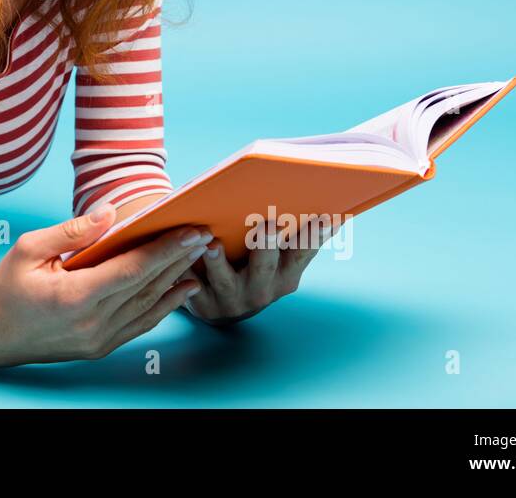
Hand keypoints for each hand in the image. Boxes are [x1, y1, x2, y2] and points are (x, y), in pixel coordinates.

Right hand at [0, 207, 212, 367]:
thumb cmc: (5, 288)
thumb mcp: (28, 249)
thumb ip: (72, 231)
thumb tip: (110, 212)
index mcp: (74, 297)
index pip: (132, 270)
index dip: (165, 249)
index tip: (191, 230)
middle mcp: (92, 323)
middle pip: (147, 286)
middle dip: (179, 258)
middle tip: (205, 233)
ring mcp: (99, 340)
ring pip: (149, 306)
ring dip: (177, 279)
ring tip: (200, 254)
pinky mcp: (101, 347)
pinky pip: (142, 324)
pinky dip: (166, 305)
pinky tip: (183, 287)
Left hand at [182, 217, 325, 326]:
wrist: (219, 305)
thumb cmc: (253, 269)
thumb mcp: (279, 263)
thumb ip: (298, 240)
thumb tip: (332, 210)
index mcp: (285, 277)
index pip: (301, 254)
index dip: (312, 237)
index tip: (324, 215)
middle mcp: (262, 291)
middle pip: (264, 267)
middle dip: (265, 246)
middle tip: (266, 225)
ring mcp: (231, 299)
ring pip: (224, 279)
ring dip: (218, 262)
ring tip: (212, 244)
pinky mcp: (202, 302)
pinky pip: (192, 283)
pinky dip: (187, 268)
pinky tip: (182, 253)